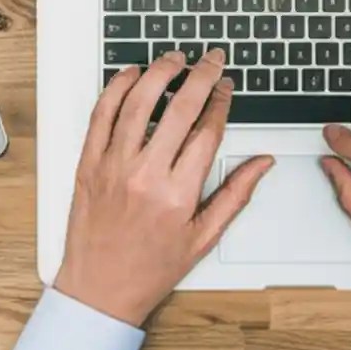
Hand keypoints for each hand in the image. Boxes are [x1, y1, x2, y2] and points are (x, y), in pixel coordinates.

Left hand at [54, 48, 273, 325]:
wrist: (99, 290)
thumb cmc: (150, 268)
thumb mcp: (203, 238)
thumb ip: (236, 195)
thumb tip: (262, 163)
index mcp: (178, 194)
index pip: (206, 131)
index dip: (220, 102)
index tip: (226, 87)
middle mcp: (145, 175)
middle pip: (179, 108)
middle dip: (200, 76)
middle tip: (210, 59)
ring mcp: (113, 166)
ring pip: (137, 102)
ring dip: (158, 72)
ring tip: (174, 58)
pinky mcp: (88, 164)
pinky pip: (101, 115)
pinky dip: (116, 89)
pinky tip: (130, 75)